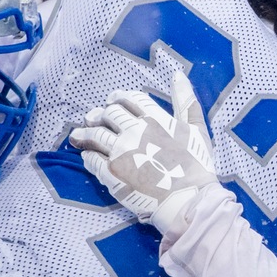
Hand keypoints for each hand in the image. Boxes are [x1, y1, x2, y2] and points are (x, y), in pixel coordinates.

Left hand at [69, 73, 217, 234]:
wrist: (188, 201)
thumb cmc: (196, 167)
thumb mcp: (196, 130)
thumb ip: (186, 101)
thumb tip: (178, 75)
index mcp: (155, 120)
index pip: (128, 99)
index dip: (117, 98)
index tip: (112, 102)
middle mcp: (134, 132)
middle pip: (109, 113)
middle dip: (101, 114)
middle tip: (95, 118)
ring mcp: (121, 153)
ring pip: (94, 134)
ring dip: (85, 133)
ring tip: (80, 135)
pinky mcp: (111, 174)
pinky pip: (92, 159)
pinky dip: (87, 155)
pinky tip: (87, 155)